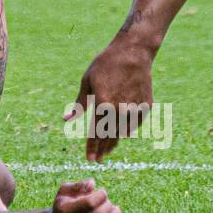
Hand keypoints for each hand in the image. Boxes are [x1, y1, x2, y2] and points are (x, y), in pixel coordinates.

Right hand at [48, 179, 123, 212]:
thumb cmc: (64, 205)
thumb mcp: (65, 191)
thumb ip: (78, 185)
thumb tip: (92, 184)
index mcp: (64, 211)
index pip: (89, 203)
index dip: (101, 195)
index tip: (102, 192)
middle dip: (108, 204)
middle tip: (107, 201)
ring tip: (114, 208)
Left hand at [63, 42, 153, 161]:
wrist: (133, 53)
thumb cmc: (106, 65)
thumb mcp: (87, 82)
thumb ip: (80, 104)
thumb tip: (66, 120)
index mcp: (103, 105)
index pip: (95, 133)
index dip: (91, 148)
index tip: (89, 159)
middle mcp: (120, 111)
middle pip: (110, 137)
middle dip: (102, 150)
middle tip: (97, 159)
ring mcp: (135, 110)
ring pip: (123, 133)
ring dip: (115, 142)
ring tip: (108, 150)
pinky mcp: (146, 107)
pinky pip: (135, 124)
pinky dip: (128, 129)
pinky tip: (123, 133)